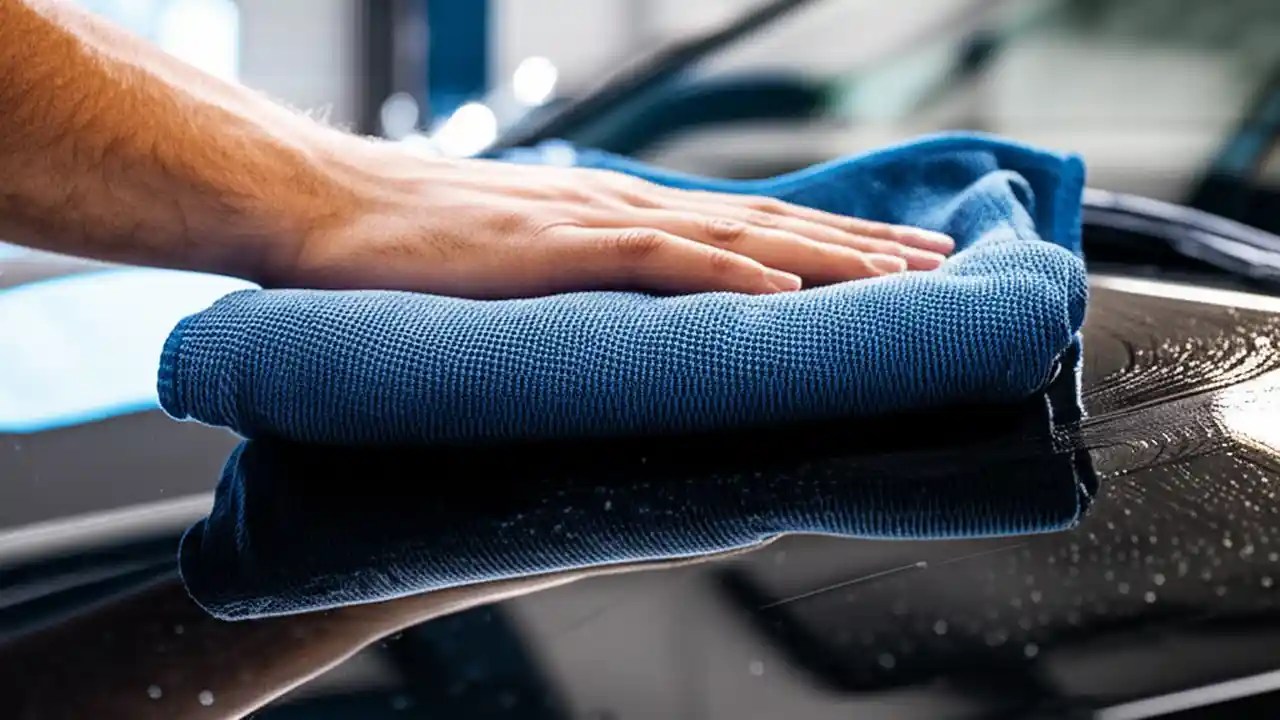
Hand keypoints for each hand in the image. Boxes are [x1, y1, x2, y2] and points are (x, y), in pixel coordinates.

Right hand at [281, 142, 954, 298]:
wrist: (323, 205)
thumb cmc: (410, 239)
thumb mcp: (518, 258)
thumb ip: (580, 278)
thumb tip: (632, 312)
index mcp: (615, 212)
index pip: (743, 229)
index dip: (826, 243)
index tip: (894, 262)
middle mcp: (620, 206)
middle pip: (762, 227)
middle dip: (857, 247)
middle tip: (939, 263)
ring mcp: (588, 223)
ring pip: (732, 239)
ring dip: (822, 258)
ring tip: (900, 278)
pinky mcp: (548, 250)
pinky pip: (654, 263)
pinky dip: (725, 278)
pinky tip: (782, 295)